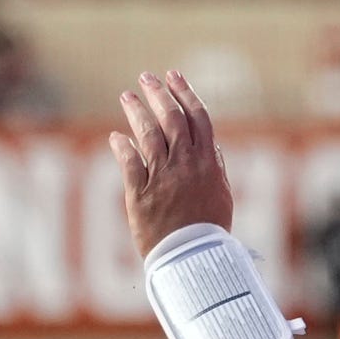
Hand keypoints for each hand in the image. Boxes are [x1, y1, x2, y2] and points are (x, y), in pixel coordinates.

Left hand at [111, 70, 237, 256]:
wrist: (193, 262)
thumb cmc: (209, 232)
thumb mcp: (223, 196)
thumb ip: (217, 167)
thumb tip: (213, 144)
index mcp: (208, 163)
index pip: (198, 118)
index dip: (185, 93)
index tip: (174, 76)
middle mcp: (186, 165)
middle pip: (171, 119)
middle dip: (158, 94)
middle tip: (146, 78)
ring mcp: (162, 179)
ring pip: (148, 135)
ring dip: (137, 112)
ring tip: (127, 97)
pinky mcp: (140, 195)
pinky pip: (129, 163)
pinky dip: (122, 147)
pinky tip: (116, 137)